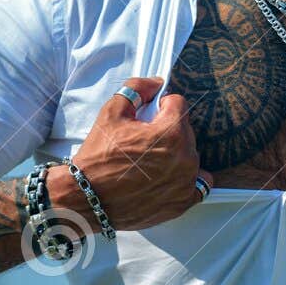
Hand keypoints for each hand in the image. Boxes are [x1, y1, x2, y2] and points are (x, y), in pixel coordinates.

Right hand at [48, 77, 212, 233]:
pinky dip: (188, 177)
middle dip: (167, 130)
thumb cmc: (97, 157)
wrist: (86, 199)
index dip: (160, 107)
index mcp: (171, 133)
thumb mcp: (111, 113)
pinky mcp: (183, 201)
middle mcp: (185, 157)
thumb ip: (136, 89)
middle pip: (185, 129)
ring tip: (151, 161)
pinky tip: (170, 176)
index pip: (178, 104)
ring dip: (176, 152)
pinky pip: (200, 182)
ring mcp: (186, 181)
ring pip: (190, 153)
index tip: (146, 118)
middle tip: (143, 142)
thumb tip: (156, 83)